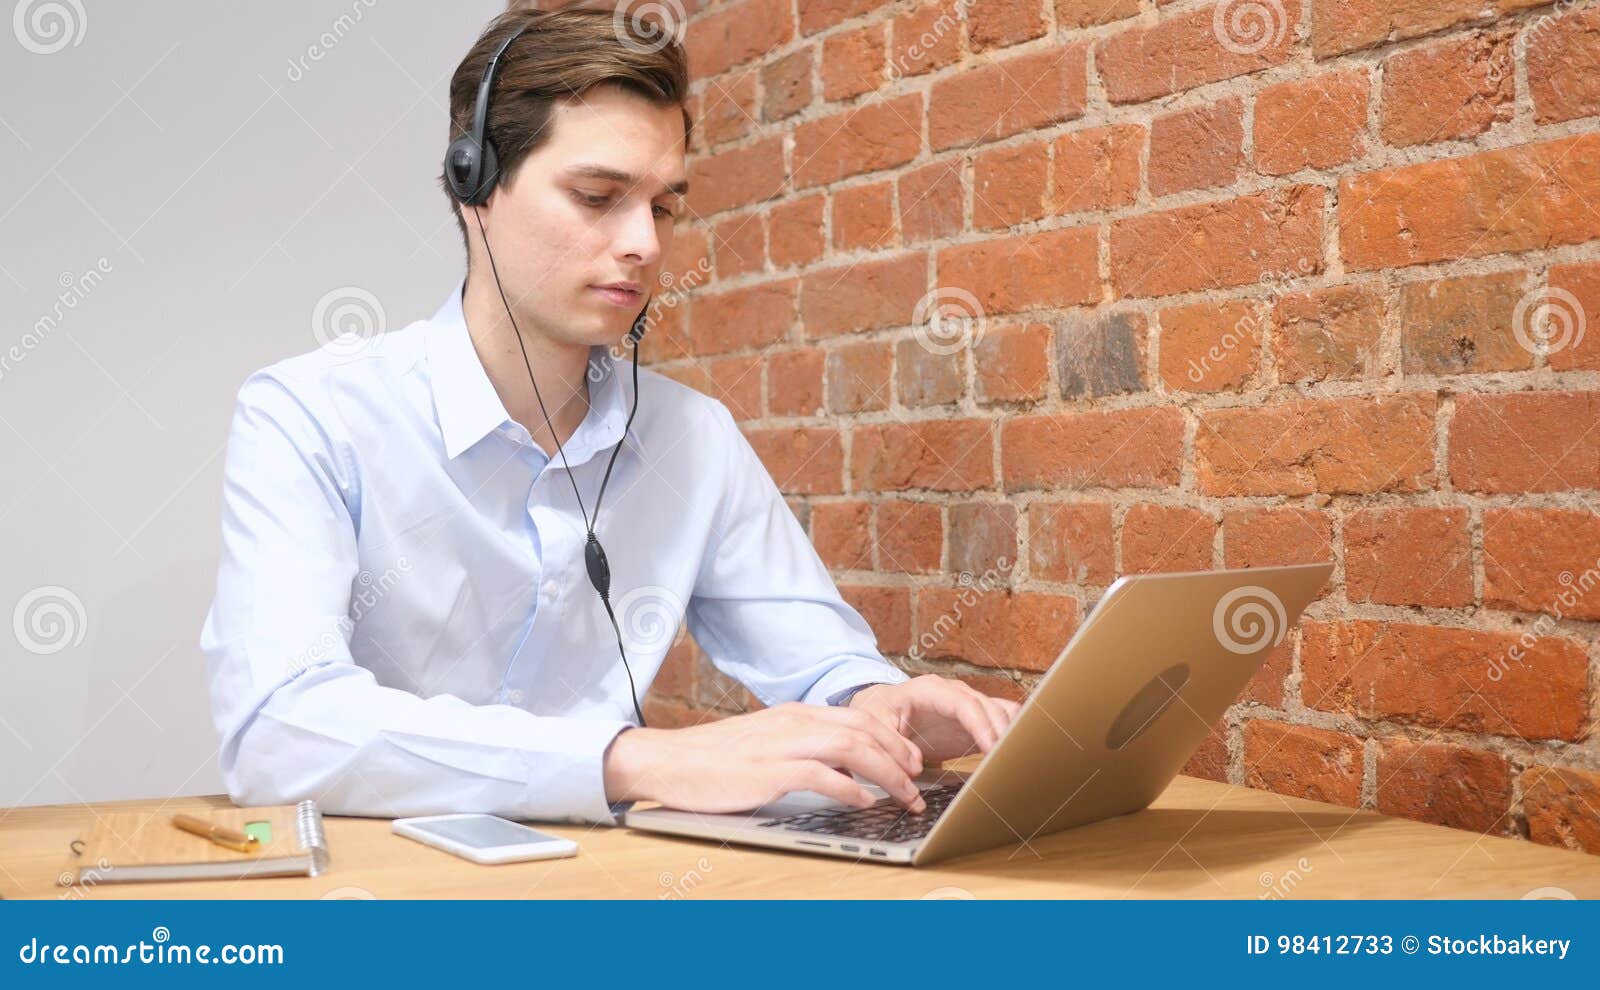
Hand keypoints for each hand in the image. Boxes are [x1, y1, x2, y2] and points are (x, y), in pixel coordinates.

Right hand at [603, 701, 928, 814]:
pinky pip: (822, 775)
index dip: (893, 737)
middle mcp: (794, 722)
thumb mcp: (766, 743)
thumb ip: (803, 748)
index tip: (911, 760)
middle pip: (864, 728)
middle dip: (900, 754)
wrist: (669, 761)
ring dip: (887, 773)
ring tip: (904, 794)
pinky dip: (850, 789)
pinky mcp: (769, 772)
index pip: (858, 716)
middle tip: (919, 778)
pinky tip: (864, 802)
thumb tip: (843, 770)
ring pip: (853, 748)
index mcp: (795, 713)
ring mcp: (782, 745)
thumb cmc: (715, 759)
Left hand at [846, 674, 1021, 763]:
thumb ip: (890, 744)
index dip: (980, 724)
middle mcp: (953, 693)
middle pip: (987, 707)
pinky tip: (1015, 755)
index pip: (962, 703)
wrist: (881, 710)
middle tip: (1007, 761)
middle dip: (1001, 733)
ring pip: (1000, 712)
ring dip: (1010, 734)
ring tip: (1014, 760)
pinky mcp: (974, 720)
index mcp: (928, 690)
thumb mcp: (873, 726)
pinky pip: (1002, 719)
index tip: (991, 749)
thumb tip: (914, 764)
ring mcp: (966, 704)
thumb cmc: (877, 714)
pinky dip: (1012, 734)